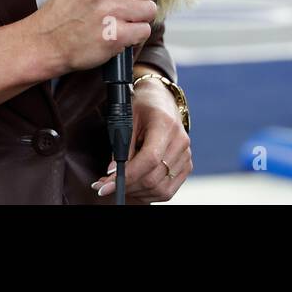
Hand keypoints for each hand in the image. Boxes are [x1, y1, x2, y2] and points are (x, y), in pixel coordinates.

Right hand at [29, 0, 158, 74]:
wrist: (47, 42)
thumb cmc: (67, 10)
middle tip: (123, 4)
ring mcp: (109, 11)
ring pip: (150, 9)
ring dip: (139, 17)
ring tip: (119, 20)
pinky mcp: (115, 36)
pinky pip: (145, 31)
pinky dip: (135, 36)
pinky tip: (118, 33)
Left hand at [91, 75, 191, 202]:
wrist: (162, 99)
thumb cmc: (143, 105)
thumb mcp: (127, 118)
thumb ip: (122, 145)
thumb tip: (113, 173)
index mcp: (165, 124)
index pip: (149, 159)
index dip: (128, 175)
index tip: (107, 184)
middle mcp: (180, 141)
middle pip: (153, 178)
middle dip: (127, 186)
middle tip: (105, 186)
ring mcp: (186, 154)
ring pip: (160, 189)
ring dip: (136, 192)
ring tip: (119, 184)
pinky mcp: (186, 165)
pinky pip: (168, 190)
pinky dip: (149, 193)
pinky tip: (135, 185)